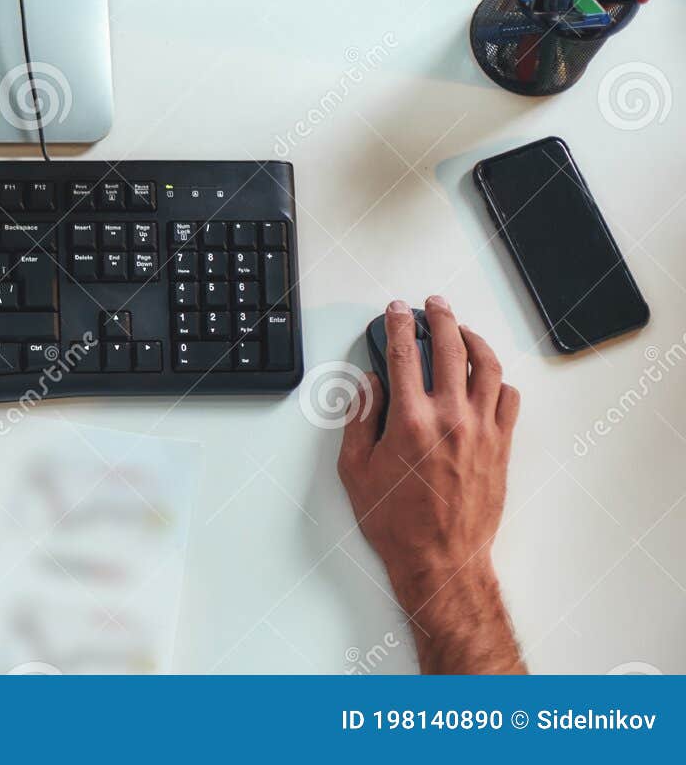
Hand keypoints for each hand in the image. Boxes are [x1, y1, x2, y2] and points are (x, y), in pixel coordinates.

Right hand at [338, 296, 525, 672]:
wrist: (442, 559)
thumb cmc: (396, 522)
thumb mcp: (356, 469)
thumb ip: (360, 419)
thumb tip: (369, 383)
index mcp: (409, 420)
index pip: (402, 354)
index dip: (397, 324)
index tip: (395, 310)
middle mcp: (450, 417)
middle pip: (449, 348)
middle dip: (439, 318)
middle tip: (432, 305)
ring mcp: (482, 429)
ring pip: (487, 366)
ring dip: (474, 339)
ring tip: (463, 329)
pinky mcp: (502, 445)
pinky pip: (509, 398)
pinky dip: (498, 380)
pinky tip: (487, 377)